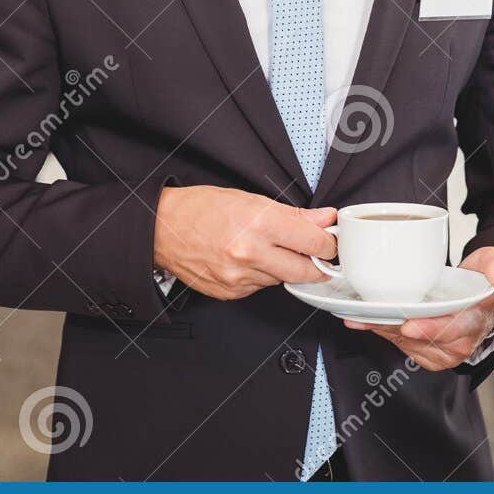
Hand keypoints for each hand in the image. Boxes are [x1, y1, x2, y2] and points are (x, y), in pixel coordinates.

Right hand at [152, 185, 336, 300]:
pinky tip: (249, 260)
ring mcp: (238, 277)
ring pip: (282, 279)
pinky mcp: (230, 293)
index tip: (331, 241)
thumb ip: (294, 214)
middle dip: (316, 264)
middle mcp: (250, 253)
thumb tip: (324, 219)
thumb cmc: (202, 208)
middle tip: (317, 254)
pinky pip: (260, 287)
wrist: (162, 228)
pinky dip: (262, 276)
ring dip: (284, 268)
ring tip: (268, 248)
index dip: (328, 243)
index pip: (313, 242)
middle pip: (305, 270)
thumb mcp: (252, 199)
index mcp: (259, 224)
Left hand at [343, 245, 493, 370]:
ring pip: (407, 342)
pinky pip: (400, 344)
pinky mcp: (426, 352)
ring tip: (360, 314)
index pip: (454, 329)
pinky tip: (366, 318)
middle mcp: (460, 341)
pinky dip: (382, 330)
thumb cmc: (484, 281)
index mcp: (477, 319)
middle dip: (394, 327)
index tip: (409, 325)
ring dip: (383, 329)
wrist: (481, 298)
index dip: (431, 329)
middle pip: (422, 338)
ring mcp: (442, 350)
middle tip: (369, 316)